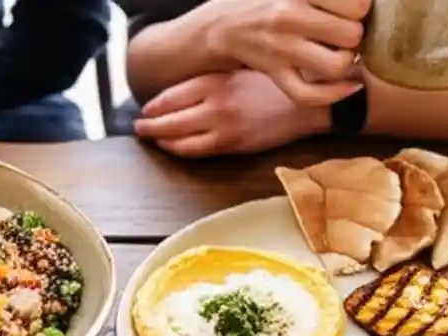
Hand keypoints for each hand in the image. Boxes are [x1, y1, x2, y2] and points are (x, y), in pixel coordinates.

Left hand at [135, 71, 331, 157]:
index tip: (145, 109)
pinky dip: (179, 149)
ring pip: (179, 137)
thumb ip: (211, 83)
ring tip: (151, 138)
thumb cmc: (275, 85)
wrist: (309, 102)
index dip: (154, 106)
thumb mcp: (239, 73)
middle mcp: (215, 103)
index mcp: (216, 81)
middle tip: (139, 127)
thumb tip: (182, 96)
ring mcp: (223, 126)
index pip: (172, 96)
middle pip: (169, 118)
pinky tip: (172, 147)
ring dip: (161, 139)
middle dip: (149, 125)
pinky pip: (197, 150)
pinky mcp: (234, 144)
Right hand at [204, 0, 367, 105]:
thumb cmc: (264, 0)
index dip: (360, 8)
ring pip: (336, 65)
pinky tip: (350, 85)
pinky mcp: (273, 73)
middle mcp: (287, 17)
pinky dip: (335, 94)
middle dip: (355, 34)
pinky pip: (310, 94)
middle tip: (344, 31)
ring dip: (346, 61)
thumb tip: (362, 3)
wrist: (221, 25)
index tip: (348, 10)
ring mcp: (280, 49)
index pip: (357, 3)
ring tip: (340, 52)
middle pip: (352, 34)